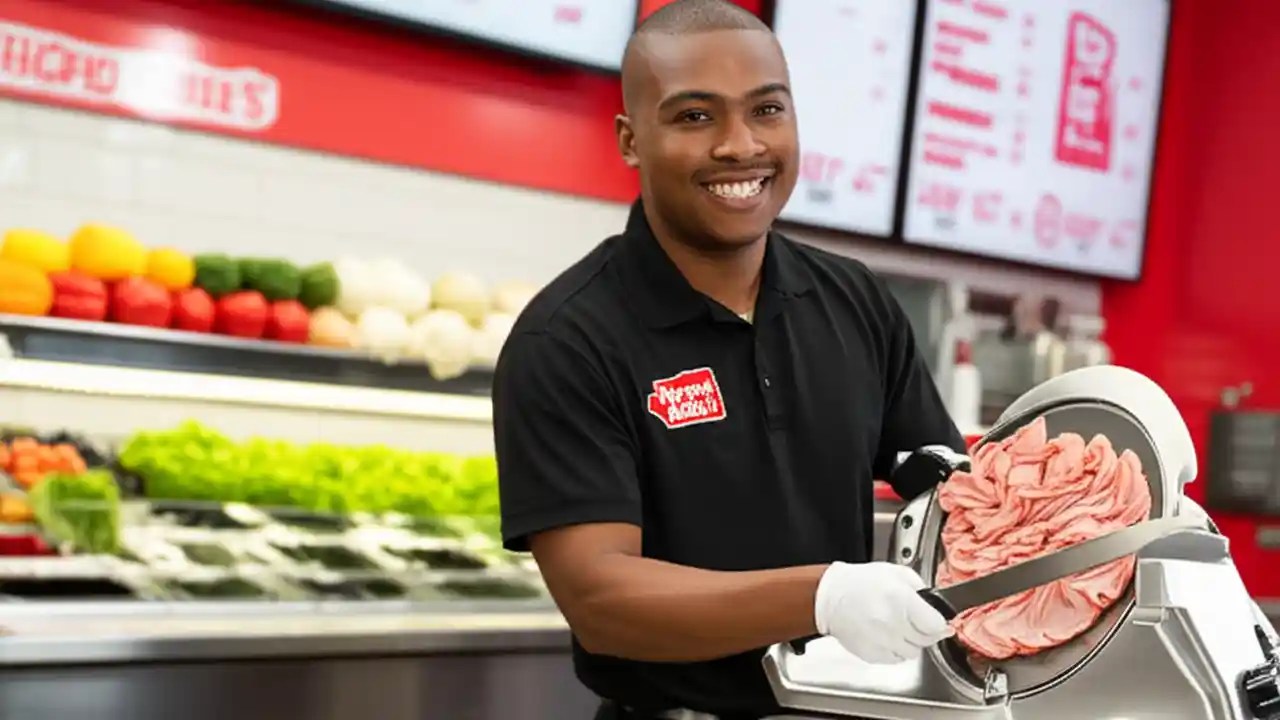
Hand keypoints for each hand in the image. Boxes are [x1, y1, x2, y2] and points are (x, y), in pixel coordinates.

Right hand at [814, 561, 953, 663]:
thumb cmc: (860, 582)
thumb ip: (920, 588)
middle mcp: (892, 624)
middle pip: (926, 640)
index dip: (941, 624)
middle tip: (917, 622)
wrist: (830, 597)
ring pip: (913, 653)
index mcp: (901, 600)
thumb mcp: (896, 573)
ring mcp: (881, 642)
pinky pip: (896, 659)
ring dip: (911, 642)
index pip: (935, 625)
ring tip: (898, 627)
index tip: (942, 623)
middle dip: (926, 631)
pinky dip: (895, 649)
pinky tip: (886, 635)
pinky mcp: (872, 654)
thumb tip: (936, 606)